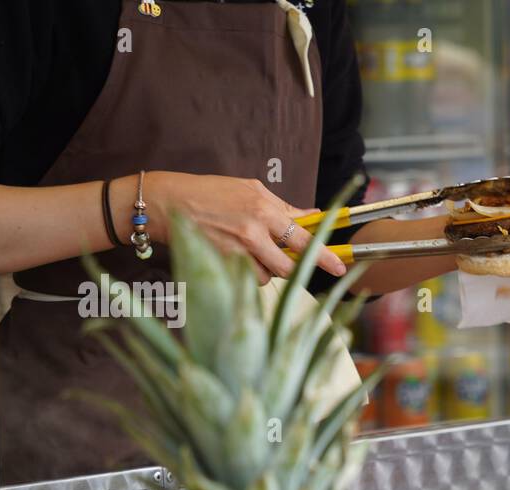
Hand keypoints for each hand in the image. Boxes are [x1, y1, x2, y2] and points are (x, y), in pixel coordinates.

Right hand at [145, 172, 346, 282]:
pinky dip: (247, 273)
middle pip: (288, 266)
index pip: (304, 237)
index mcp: (265, 209)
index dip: (325, 255)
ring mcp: (237, 250)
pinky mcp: (222, 263)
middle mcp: (253, 231)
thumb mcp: (251, 190)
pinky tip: (235, 256)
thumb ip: (283, 207)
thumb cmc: (211, 193)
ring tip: (250, 250)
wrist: (169, 202)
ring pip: (267, 277)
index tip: (340, 266)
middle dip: (292, 268)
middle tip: (286, 260)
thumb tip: (313, 213)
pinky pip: (246, 278)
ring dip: (266, 270)